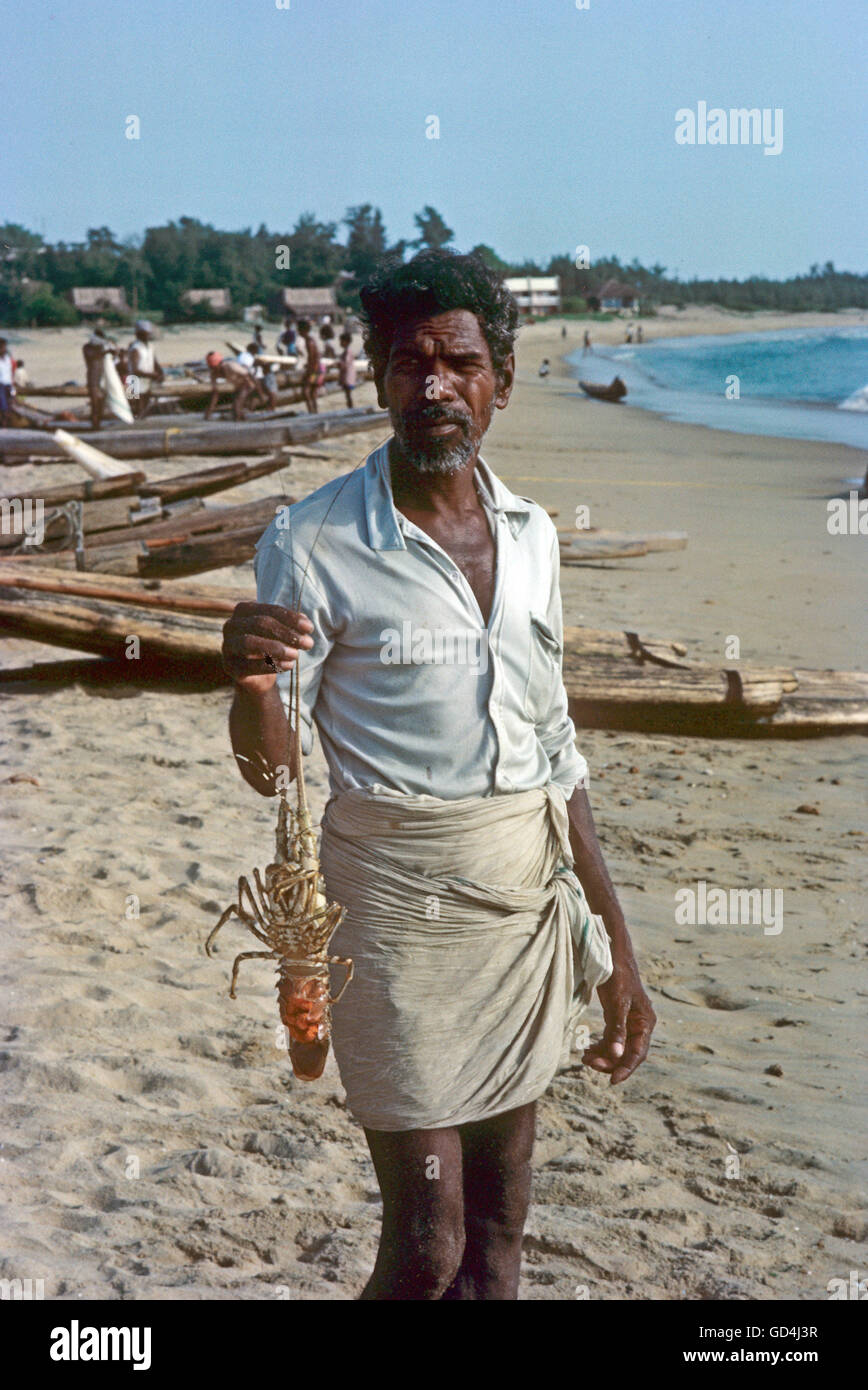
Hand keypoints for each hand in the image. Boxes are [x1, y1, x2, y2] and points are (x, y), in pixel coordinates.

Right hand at [222, 601, 312, 692]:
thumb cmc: (271, 647)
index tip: (309, 628)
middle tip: (308, 644)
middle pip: (259, 623)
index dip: (290, 618)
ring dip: (276, 648)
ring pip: (248, 642)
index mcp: (244, 610)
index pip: (268, 610)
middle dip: (286, 633)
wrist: (258, 676)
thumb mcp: (282, 633)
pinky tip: (288, 665)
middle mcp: (231, 625)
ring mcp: (227, 646)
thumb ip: (291, 625)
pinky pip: (248, 666)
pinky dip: (271, 665)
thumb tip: (303, 620)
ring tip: (296, 655)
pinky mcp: (230, 667)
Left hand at [582, 954, 655, 1084]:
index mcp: (645, 1022)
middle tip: (589, 1063)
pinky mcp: (617, 1017)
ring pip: (617, 1047)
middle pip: (627, 1053)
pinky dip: (600, 1045)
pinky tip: (587, 1049)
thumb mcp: (616, 1002)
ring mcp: (628, 1021)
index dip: (626, 1068)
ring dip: (603, 1055)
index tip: (612, 1081)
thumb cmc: (618, 975)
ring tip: (584, 1057)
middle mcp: (639, 1024)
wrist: (612, 953)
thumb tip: (617, 1054)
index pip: (638, 1053)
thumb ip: (617, 1029)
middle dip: (610, 1061)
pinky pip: (611, 1038)